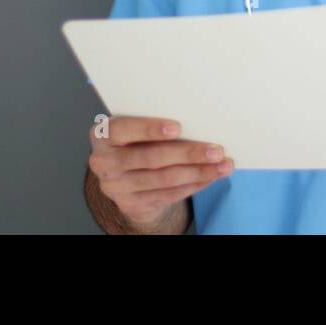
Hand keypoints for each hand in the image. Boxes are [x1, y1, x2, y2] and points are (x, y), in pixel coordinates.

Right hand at [88, 116, 233, 231]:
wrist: (126, 180)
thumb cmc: (138, 144)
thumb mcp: (136, 131)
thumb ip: (156, 125)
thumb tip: (200, 120)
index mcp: (103, 135)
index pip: (122, 130)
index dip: (150, 129)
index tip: (177, 128)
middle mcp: (104, 161)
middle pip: (150, 157)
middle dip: (187, 153)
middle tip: (216, 151)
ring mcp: (116, 186)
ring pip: (163, 178)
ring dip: (197, 172)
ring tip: (222, 165)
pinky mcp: (131, 204)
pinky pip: (167, 195)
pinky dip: (193, 185)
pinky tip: (210, 177)